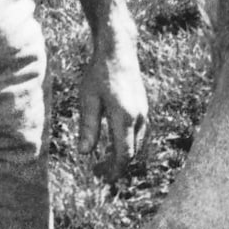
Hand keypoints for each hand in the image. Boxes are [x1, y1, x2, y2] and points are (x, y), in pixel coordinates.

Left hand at [74, 30, 146, 183]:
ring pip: (137, 145)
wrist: (118, 51)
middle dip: (116, 166)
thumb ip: (88, 128)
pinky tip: (112, 144)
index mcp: (125, 118)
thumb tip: (84, 154)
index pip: (124, 155)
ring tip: (102, 161)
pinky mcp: (143, 108)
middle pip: (132, 153)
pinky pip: (138, 135)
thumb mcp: (88, 100)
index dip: (113, 170)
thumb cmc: (99, 74)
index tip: (100, 178)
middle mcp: (139, 118)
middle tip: (97, 172)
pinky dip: (127, 144)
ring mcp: (144, 113)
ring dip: (122, 156)